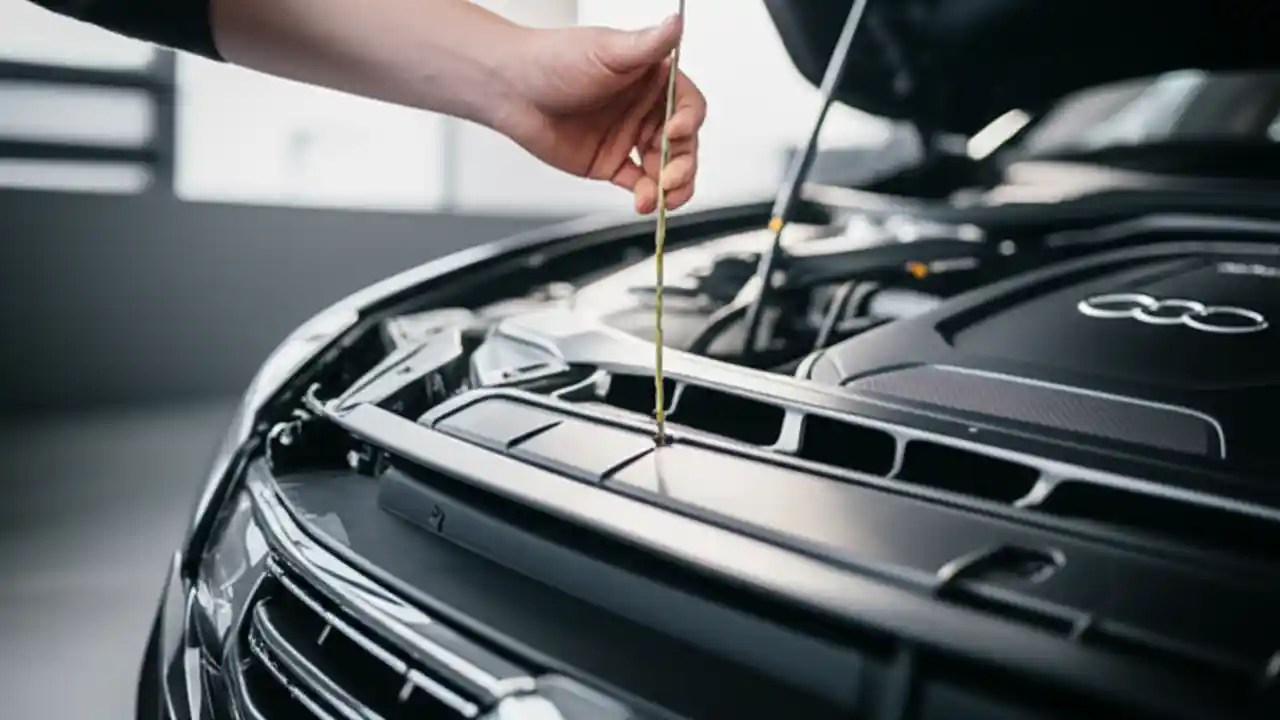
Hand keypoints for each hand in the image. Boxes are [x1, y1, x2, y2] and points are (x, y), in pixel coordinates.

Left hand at [490, 15, 705, 213]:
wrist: (512, 90)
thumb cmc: (553, 60)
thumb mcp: (606, 49)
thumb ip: (647, 44)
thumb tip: (675, 23)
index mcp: (652, 80)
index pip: (688, 105)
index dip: (688, 121)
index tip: (675, 132)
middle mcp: (646, 110)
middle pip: (683, 144)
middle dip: (683, 164)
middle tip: (670, 178)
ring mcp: (629, 138)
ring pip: (666, 168)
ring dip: (670, 186)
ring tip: (661, 196)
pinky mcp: (612, 163)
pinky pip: (639, 184)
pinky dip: (647, 195)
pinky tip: (644, 200)